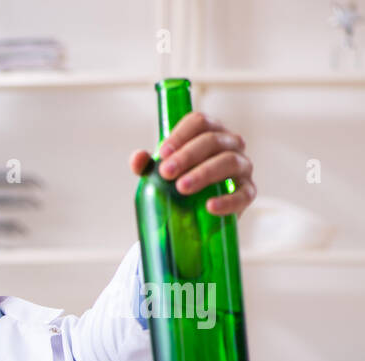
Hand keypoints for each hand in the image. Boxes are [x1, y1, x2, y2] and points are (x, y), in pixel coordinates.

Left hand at [128, 111, 255, 217]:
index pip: (199, 122)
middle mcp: (229, 144)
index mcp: (209, 132)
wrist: (195, 213)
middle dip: (187, 155)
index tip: (162, 154)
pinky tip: (210, 207)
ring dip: (203, 173)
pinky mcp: (248, 191)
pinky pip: (244, 194)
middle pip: (212, 140)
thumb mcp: (161, 173)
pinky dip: (227, 200)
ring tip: (181, 187)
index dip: (180, 135)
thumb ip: (147, 165)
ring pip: (228, 161)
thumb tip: (138, 158)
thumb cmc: (179, 182)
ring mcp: (242, 166)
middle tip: (166, 172)